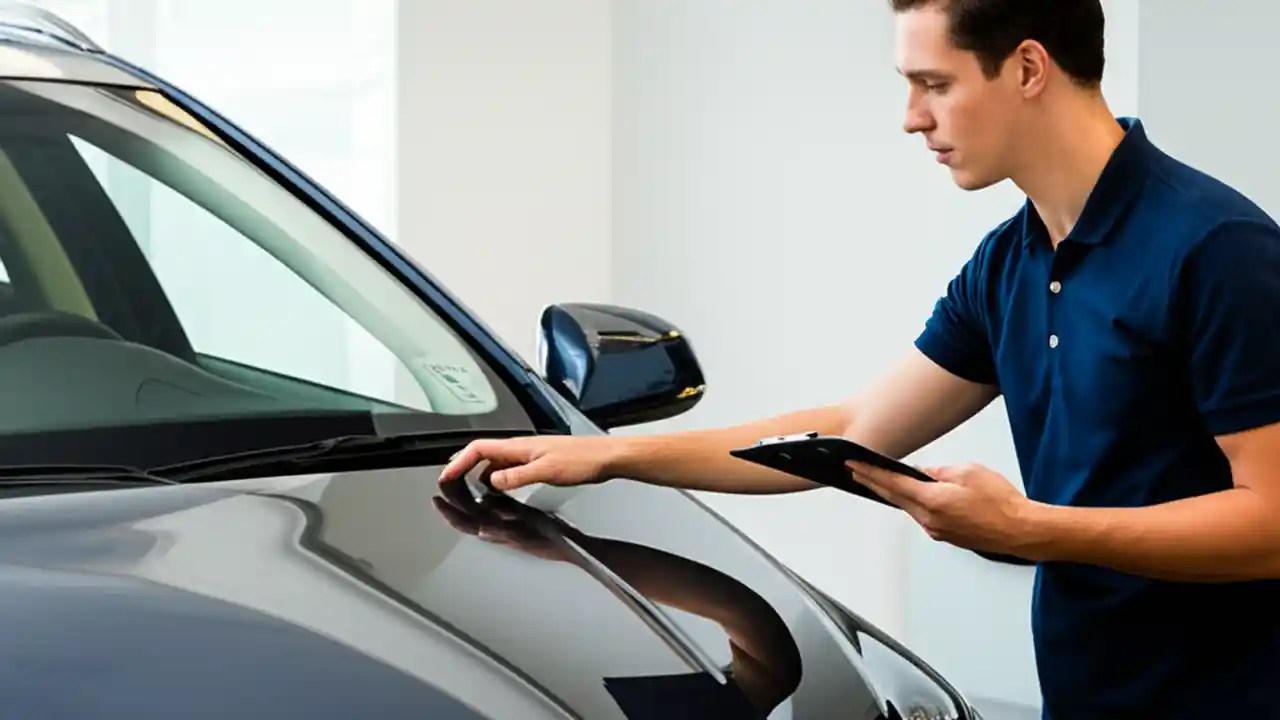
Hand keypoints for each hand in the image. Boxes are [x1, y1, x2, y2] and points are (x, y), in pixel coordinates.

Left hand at [432, 475, 582, 562]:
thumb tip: (482, 531)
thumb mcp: (532, 533)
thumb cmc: (557, 541)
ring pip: (478, 519)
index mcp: (501, 533)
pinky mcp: (517, 529)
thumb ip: (506, 532)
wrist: (575, 549)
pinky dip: (482, 507)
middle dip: (452, 507)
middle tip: (440, 492)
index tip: (436, 500)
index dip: (450, 513)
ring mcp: (508, 532)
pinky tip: (485, 499)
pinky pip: (493, 517)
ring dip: (464, 506)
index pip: (467, 524)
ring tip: (455, 490)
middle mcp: (501, 533)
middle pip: (468, 521)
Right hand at [439, 435, 618, 490]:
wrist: (606, 457)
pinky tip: (499, 490)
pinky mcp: (538, 462)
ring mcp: (529, 454)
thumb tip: (491, 481)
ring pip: (495, 462)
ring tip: (469, 490)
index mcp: (519, 446)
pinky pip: (509, 468)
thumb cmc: (582, 460)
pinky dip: (497, 478)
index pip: (478, 449)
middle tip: (451, 484)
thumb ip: (517, 476)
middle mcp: (521, 448)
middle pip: (482, 454)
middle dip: (463, 467)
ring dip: (479, 474)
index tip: (446, 476)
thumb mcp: (546, 471)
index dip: (458, 462)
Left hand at [846, 460, 1040, 558]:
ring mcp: (937, 530)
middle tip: (857, 471)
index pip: (892, 483)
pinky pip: (923, 516)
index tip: (854, 464)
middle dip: (874, 482)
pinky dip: (914, 504)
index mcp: (932, 501)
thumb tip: (923, 473)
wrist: (1021, 531)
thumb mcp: (968, 472)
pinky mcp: (947, 536)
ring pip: (908, 508)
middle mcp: (930, 520)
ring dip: (894, 494)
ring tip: (882, 480)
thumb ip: (939, 471)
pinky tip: (915, 495)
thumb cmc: (1002, 503)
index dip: (870, 473)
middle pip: (894, 498)